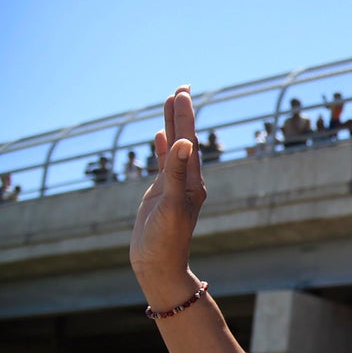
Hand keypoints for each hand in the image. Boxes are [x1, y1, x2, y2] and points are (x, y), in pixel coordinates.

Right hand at [130, 86, 206, 276]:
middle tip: (181, 87)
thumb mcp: (171, 205)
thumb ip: (177, 174)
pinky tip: (159, 135)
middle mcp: (187, 181)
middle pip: (185, 139)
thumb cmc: (166, 239)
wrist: (159, 265)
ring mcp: (174, 186)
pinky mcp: (162, 193)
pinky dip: (162, 148)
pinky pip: (164, 164)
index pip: (190, 141)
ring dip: (173, 125)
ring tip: (171, 101)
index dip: (185, 116)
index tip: (182, 92)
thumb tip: (186, 143)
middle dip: (182, 113)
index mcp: (193, 182)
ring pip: (174, 148)